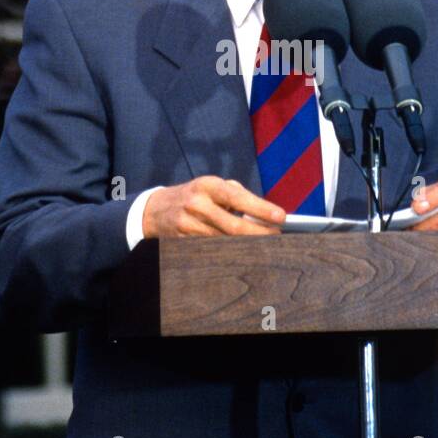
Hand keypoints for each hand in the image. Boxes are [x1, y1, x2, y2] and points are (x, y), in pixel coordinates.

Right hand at [142, 176, 285, 238]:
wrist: (156, 210)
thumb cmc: (195, 195)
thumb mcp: (211, 186)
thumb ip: (236, 195)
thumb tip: (264, 213)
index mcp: (207, 185)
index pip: (238, 198)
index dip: (261, 208)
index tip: (280, 217)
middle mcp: (197, 205)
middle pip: (234, 226)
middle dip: (259, 233)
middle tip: (277, 236)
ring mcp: (189, 225)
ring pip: (226, 241)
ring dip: (247, 245)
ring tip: (264, 245)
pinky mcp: (184, 242)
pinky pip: (213, 250)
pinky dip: (231, 251)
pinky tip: (242, 251)